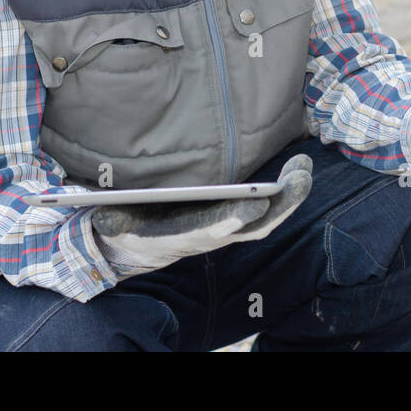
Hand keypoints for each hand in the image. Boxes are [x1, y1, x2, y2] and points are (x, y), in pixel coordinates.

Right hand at [92, 154, 312, 272]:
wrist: (140, 245)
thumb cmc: (128, 226)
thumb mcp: (114, 224)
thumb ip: (111, 221)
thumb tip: (105, 217)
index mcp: (186, 236)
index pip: (214, 229)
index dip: (235, 217)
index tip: (256, 203)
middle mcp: (215, 235)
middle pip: (256, 225)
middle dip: (281, 204)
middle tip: (301, 178)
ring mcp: (230, 227)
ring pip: (268, 216)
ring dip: (289, 195)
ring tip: (305, 166)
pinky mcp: (237, 215)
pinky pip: (268, 206)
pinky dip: (285, 190)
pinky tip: (299, 165)